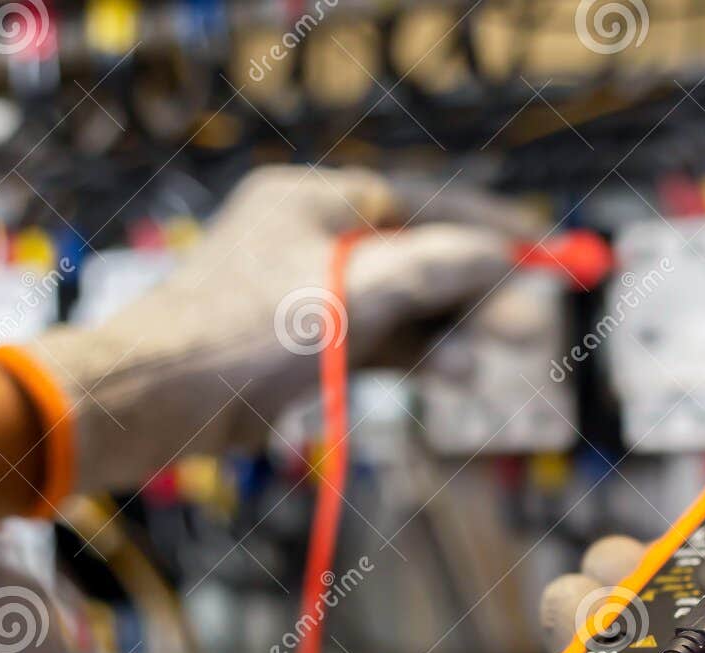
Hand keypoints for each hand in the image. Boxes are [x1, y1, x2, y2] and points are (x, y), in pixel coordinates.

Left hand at [0, 165, 543, 499]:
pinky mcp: (311, 346)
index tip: (544, 246)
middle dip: (479, 290)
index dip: (488, 225)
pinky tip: (463, 372)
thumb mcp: (352, 289)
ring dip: (457, 330)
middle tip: (535, 318)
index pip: (422, 200)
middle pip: (422, 256)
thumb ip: (434, 267)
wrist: (160, 400)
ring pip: (408, 306)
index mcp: (315, 199)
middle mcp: (315, 239)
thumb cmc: (243, 330)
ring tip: (505, 353)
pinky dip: (423, 355)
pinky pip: (385, 341)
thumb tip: (499, 254)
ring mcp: (314, 295)